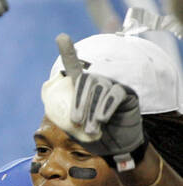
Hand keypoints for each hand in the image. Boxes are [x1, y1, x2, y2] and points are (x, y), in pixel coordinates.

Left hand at [41, 33, 145, 168]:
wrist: (115, 148)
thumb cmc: (91, 134)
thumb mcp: (73, 125)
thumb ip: (64, 112)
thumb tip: (58, 103)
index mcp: (81, 86)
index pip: (74, 66)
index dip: (68, 51)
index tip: (61, 37)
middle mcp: (97, 81)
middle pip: (85, 81)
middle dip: (78, 101)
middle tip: (76, 121)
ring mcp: (113, 85)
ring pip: (100, 89)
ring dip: (92, 109)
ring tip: (91, 129)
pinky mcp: (127, 93)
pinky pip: (115, 94)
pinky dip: (107, 106)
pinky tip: (103, 118)